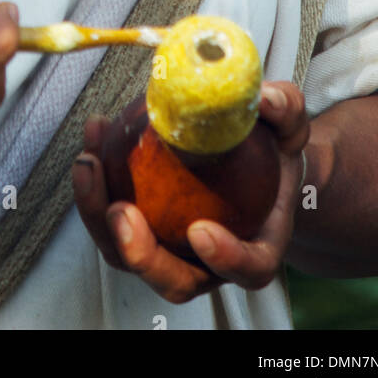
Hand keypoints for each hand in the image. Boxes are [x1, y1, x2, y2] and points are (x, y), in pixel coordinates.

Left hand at [72, 80, 309, 304]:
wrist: (250, 156)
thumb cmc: (271, 150)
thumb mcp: (287, 126)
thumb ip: (283, 111)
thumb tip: (264, 98)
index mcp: (257, 245)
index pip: (248, 268)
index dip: (225, 259)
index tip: (201, 231)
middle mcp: (209, 261)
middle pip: (174, 279)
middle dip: (140, 254)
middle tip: (121, 211)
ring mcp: (169, 248)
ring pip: (126, 252)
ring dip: (99, 214)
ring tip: (90, 162)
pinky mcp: (139, 224)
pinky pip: (109, 213)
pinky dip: (96, 178)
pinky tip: (95, 132)